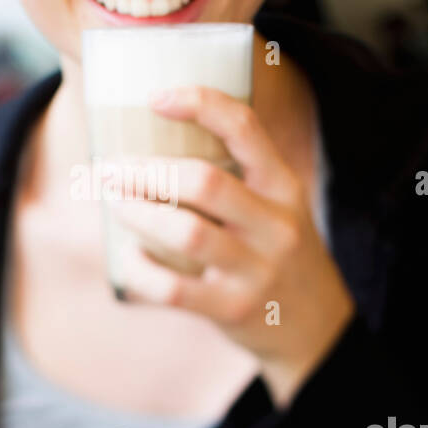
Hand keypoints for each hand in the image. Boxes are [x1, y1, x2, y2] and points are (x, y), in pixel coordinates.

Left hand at [107, 84, 355, 409]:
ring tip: (114, 203)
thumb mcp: (278, 209)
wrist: (316, 329)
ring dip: (137, 214)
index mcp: (284, 186)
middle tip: (111, 170)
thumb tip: (153, 150)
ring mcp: (257, 269)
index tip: (155, 98)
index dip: (199, 103)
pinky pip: (175, 289)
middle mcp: (276, 224)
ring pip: (186, 232)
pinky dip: (141, 271)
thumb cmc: (278, 255)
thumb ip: (237, 180)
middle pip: (204, 181)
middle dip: (146, 171)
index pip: (245, 128)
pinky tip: (128, 258)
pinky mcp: (234, 309)